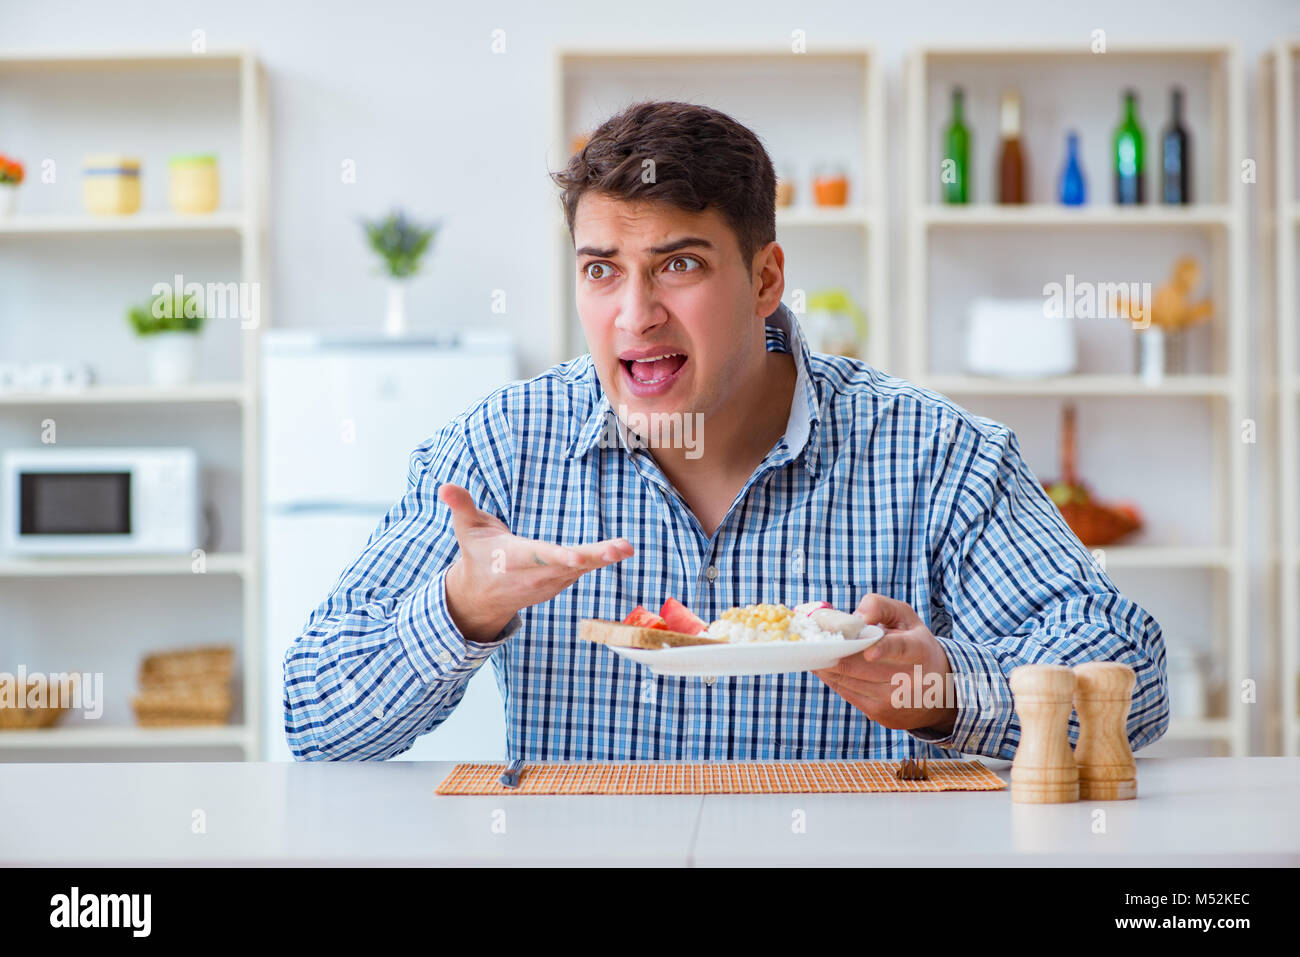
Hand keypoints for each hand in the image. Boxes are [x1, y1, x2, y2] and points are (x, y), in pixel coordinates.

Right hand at [438, 483, 633, 642]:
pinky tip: (620, 550)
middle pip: (567, 565)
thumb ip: (460, 506)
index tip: (578, 557)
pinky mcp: (559, 584)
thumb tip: (445, 486)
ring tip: (626, 548)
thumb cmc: (477, 553)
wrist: (481, 595)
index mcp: (512, 558)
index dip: (559, 556)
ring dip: (604, 558)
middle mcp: (533, 574)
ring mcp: (548, 583)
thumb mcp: (466, 529)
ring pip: (580, 569)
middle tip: (620, 549)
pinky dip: (600, 561)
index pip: (538, 556)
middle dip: (594, 557)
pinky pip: (583, 571)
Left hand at [811, 593, 956, 733]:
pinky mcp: (879, 714)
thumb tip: (857, 616)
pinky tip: (822, 665)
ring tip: (812, 650)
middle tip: (813, 638)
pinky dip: (831, 677)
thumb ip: (881, 607)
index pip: (901, 649)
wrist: (939, 693)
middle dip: (835, 651)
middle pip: (862, 666)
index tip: (869, 652)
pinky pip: (845, 692)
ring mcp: (893, 700)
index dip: (884, 649)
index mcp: (919, 651)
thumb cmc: (916, 646)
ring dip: (826, 664)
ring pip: (848, 679)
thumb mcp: (907, 619)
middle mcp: (909, 680)